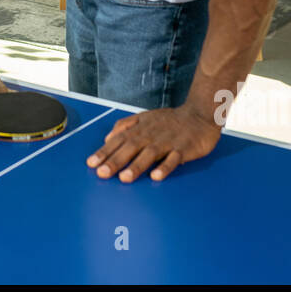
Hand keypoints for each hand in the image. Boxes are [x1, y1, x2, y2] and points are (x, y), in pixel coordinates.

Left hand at [87, 104, 221, 182]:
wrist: (199, 114)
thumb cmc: (169, 120)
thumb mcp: (144, 117)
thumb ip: (125, 126)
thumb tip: (107, 138)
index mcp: (140, 128)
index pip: (118, 140)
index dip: (105, 152)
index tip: (91, 163)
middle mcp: (151, 135)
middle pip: (130, 147)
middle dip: (115, 160)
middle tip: (102, 173)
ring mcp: (167, 141)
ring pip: (150, 153)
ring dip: (137, 165)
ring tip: (125, 178)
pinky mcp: (183, 148)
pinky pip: (173, 158)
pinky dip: (165, 167)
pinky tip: (156, 176)